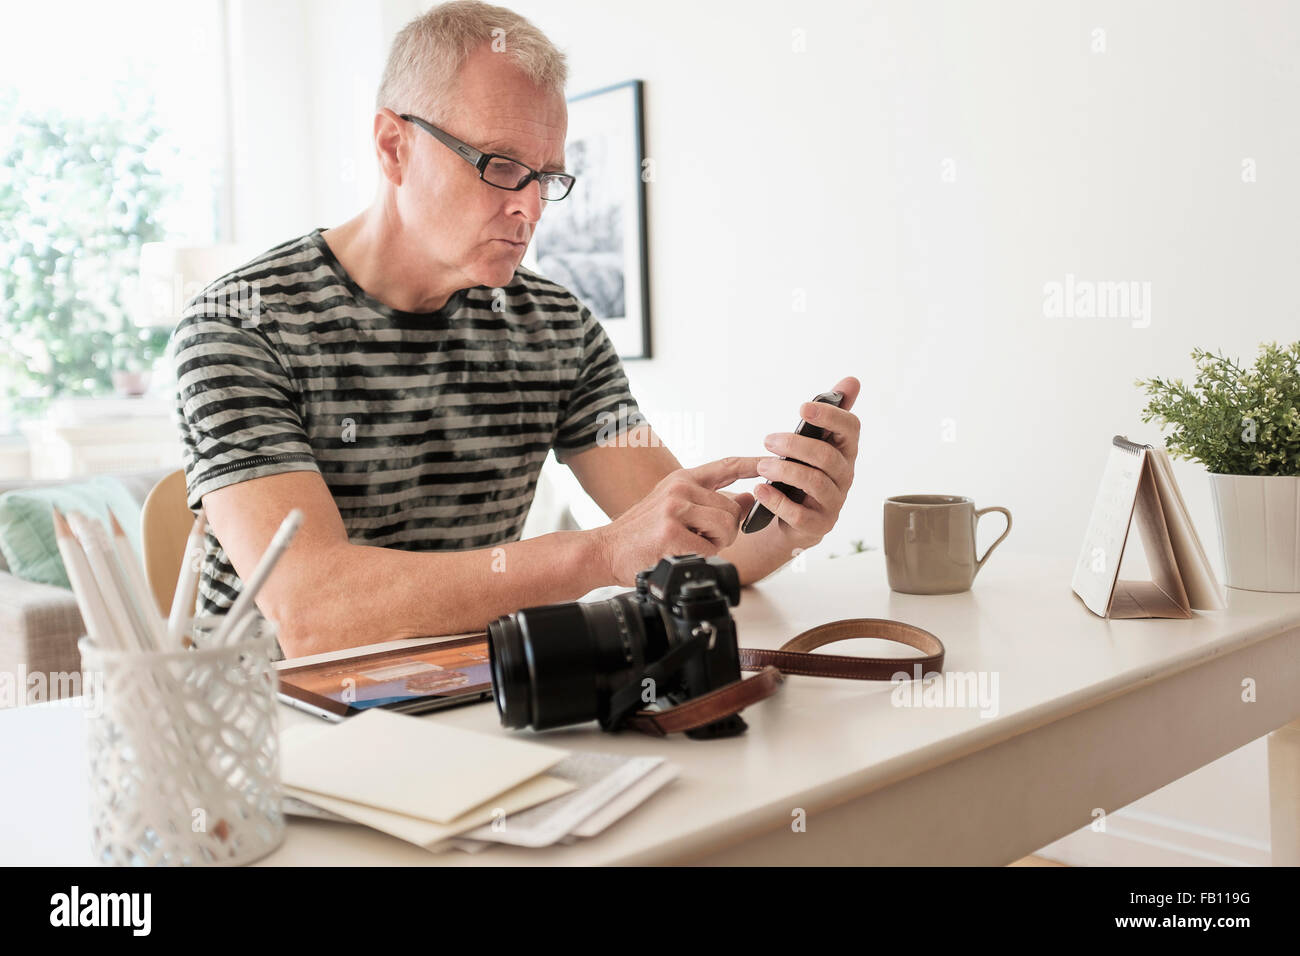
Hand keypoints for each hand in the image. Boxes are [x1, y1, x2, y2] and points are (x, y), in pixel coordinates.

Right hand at [594, 456, 760, 585]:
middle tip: (696, 539)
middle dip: (723, 532)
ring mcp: (674, 509)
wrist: (605, 550)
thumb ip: (710, 501)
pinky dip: (700, 558)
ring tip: (686, 545)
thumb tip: (749, 499)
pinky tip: (678, 554)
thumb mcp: (674, 507)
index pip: (726, 466)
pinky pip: (710, 549)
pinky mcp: (671, 533)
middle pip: (733, 510)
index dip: (753, 463)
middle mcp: (679, 488)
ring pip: (726, 528)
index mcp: (682, 479)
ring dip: (713, 545)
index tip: (774, 461)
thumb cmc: (641, 534)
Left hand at [753, 375, 860, 548]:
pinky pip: (798, 513)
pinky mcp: (818, 524)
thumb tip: (851, 381)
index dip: (830, 416)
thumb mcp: (814, 443)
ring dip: (784, 470)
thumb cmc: (805, 472)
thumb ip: (830, 413)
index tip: (802, 408)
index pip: (850, 429)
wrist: (796, 518)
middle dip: (795, 445)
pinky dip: (776, 500)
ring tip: (762, 465)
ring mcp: (833, 502)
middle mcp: (844, 476)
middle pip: (826, 456)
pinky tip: (760, 490)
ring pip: (813, 482)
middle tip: (768, 440)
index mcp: (845, 452)